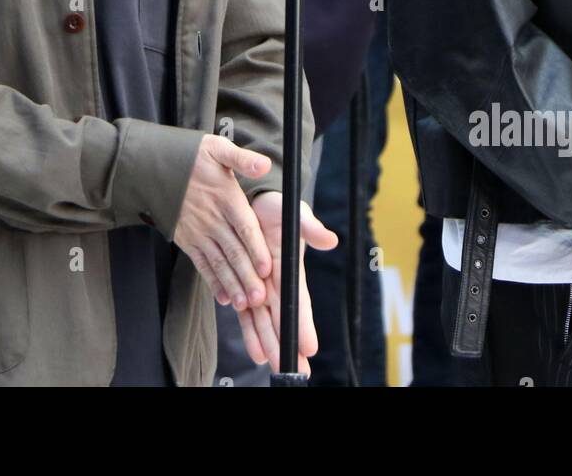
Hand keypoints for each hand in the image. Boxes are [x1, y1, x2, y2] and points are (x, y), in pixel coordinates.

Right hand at [173, 136, 273, 311]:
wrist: (152, 165)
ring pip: (219, 262)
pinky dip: (212, 281)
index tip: (266, 268)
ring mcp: (198, 232)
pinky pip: (202, 263)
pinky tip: (223, 297)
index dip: (256, 249)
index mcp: (226, 198)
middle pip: (234, 251)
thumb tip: (264, 165)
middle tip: (259, 298)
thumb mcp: (218, 149)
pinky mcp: (187, 239)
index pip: (245, 228)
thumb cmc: (190, 156)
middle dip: (247, 275)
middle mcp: (213, 219)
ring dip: (232, 284)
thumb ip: (243, 159)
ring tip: (243, 304)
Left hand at [232, 190, 337, 374]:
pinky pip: (245, 312)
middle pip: (281, 318)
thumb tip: (329, 240)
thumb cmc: (277, 208)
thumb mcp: (295, 213)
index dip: (303, 323)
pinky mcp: (242, 284)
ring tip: (273, 365)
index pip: (298, 301)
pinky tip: (256, 351)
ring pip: (263, 320)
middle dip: (288, 344)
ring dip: (269, 343)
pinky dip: (249, 330)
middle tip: (296, 370)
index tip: (309, 345)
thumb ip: (310, 227)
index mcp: (290, 269)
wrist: (250, 201)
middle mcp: (276, 283)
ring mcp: (259, 286)